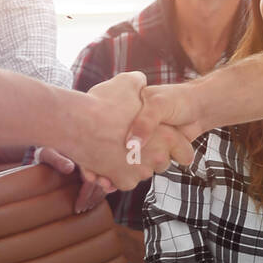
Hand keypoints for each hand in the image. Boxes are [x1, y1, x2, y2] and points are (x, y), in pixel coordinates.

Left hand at [35, 147, 107, 213]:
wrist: (51, 143)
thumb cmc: (48, 151)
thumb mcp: (48, 154)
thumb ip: (58, 160)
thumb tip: (70, 168)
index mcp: (83, 153)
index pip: (89, 180)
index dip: (85, 195)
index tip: (77, 208)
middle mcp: (93, 157)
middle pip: (100, 182)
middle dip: (92, 199)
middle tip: (82, 210)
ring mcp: (98, 161)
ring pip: (106, 182)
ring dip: (98, 197)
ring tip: (87, 207)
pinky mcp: (99, 164)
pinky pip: (107, 179)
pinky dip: (102, 191)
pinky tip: (95, 199)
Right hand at [67, 72, 194, 191]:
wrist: (78, 124)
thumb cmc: (104, 103)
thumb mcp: (126, 82)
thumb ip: (138, 82)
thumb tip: (139, 81)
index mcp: (166, 136)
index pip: (184, 153)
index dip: (176, 148)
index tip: (165, 143)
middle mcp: (157, 157)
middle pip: (160, 163)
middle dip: (149, 155)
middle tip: (133, 142)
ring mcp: (139, 172)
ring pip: (140, 172)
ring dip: (130, 164)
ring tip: (114, 149)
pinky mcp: (122, 181)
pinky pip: (123, 181)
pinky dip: (114, 175)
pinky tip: (105, 161)